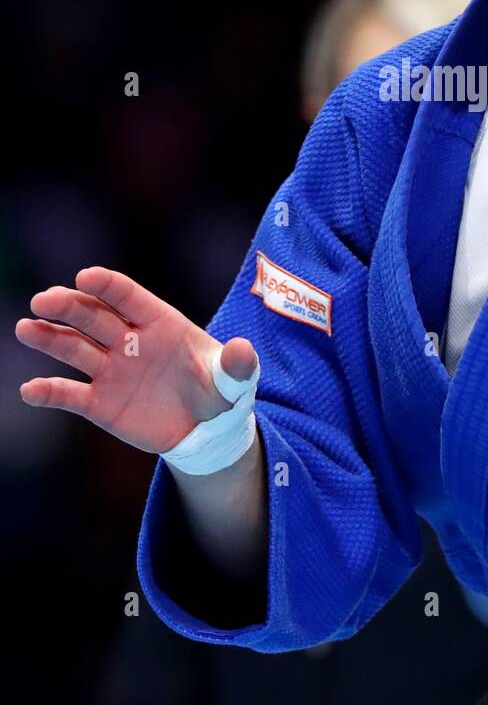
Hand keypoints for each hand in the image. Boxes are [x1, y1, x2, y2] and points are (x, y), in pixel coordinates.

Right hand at [15, 267, 258, 454]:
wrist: (207, 429)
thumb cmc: (220, 390)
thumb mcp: (236, 378)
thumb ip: (237, 364)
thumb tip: (243, 351)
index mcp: (160, 321)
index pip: (129, 296)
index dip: (107, 285)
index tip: (85, 275)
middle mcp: (129, 339)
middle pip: (93, 316)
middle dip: (69, 305)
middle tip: (44, 299)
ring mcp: (111, 370)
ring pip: (74, 348)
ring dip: (49, 337)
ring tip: (26, 327)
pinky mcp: (100, 403)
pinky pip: (69, 394)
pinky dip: (49, 391)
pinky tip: (30, 390)